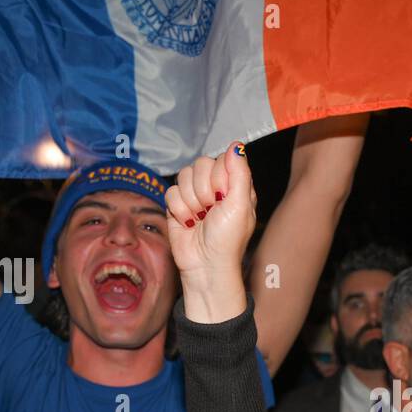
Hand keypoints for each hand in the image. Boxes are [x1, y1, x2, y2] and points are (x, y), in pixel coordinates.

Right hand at [166, 144, 257, 310]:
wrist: (205, 265)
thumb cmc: (227, 240)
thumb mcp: (241, 205)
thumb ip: (239, 173)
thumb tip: (236, 145)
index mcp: (235, 185)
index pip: (222, 159)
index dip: (219, 176)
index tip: (223, 196)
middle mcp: (215, 188)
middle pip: (200, 164)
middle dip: (203, 189)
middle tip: (211, 210)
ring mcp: (195, 196)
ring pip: (184, 176)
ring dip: (191, 201)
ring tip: (200, 218)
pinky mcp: (177, 205)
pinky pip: (170, 191)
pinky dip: (178, 209)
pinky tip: (188, 222)